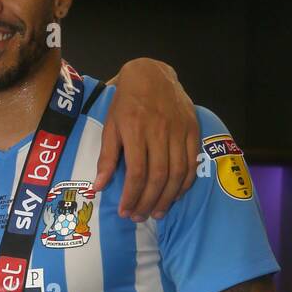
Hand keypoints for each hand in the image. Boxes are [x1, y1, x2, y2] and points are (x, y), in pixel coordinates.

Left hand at [94, 59, 202, 221]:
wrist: (151, 74)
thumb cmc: (126, 102)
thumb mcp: (110, 126)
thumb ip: (107, 157)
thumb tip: (98, 187)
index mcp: (136, 130)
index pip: (136, 172)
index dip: (131, 196)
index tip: (125, 212)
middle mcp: (160, 131)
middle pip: (158, 176)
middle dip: (149, 201)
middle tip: (140, 217)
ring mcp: (179, 130)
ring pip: (177, 172)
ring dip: (167, 198)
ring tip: (157, 213)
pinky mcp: (193, 128)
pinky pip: (193, 161)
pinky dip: (185, 182)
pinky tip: (175, 195)